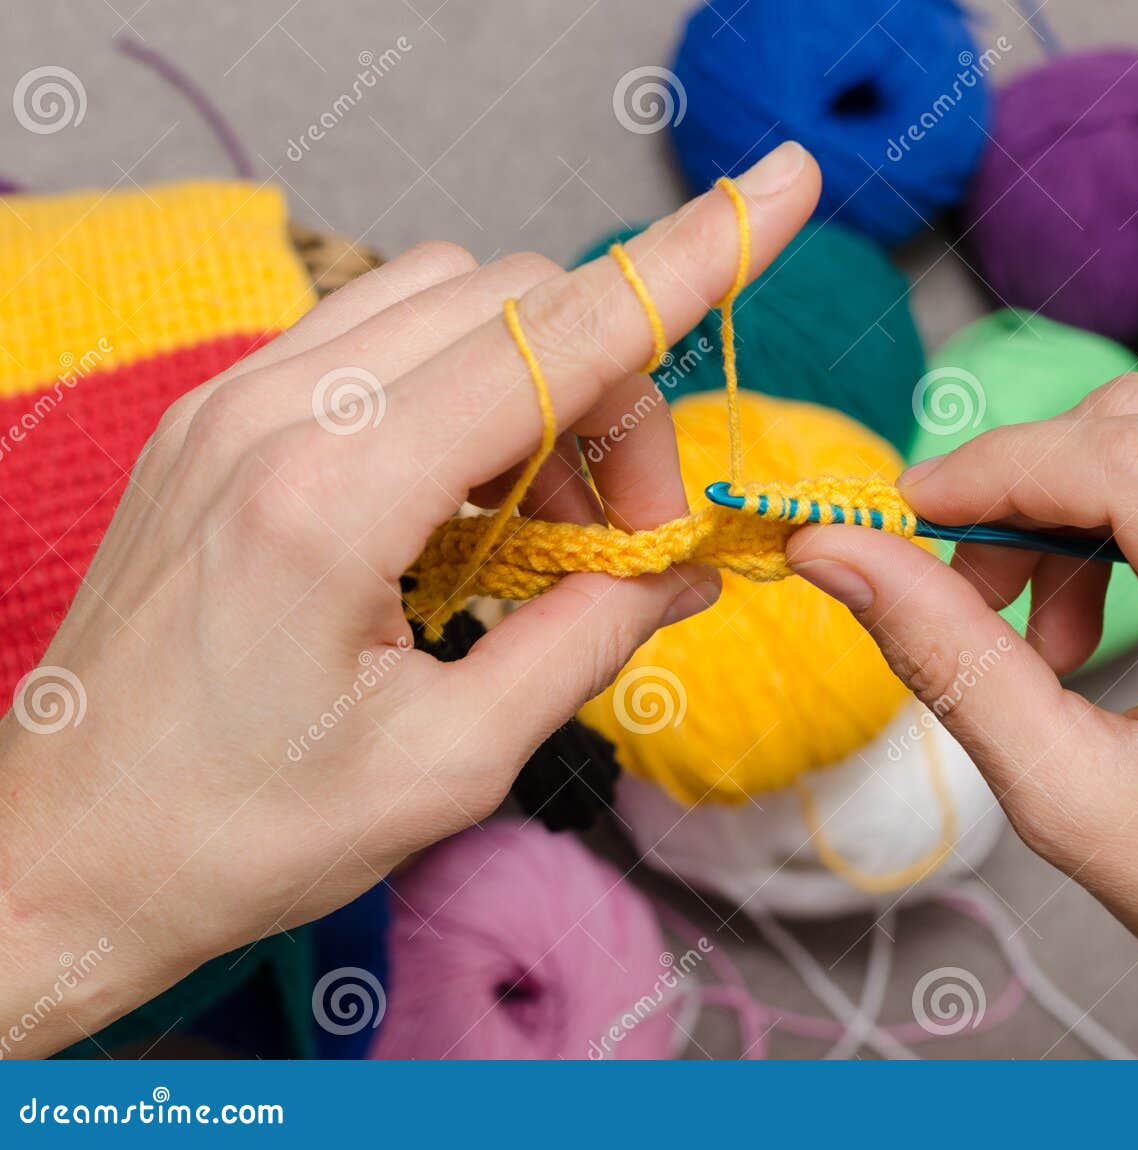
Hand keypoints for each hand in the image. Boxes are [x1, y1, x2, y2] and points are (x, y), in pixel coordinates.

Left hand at [0, 143, 820, 1056]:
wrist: (63, 855)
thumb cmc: (245, 832)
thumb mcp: (449, 764)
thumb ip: (586, 640)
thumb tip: (685, 572)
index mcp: (333, 499)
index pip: (556, 342)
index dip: (685, 265)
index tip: (783, 194)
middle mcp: (275, 414)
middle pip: (516, 303)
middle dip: (616, 394)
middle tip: (631, 534)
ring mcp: (233, 401)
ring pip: (448, 297)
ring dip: (540, 379)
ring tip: (547, 518)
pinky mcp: (217, 417)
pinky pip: (376, 336)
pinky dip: (463, 385)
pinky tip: (465, 497)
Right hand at [790, 369, 1137, 1057]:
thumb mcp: (1067, 801)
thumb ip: (949, 659)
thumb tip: (835, 548)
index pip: (1131, 465)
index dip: (996, 468)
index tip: (906, 516)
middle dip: (1030, 487)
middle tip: (981, 598)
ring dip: (1081, 498)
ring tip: (1056, 628)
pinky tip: (1128, 607)